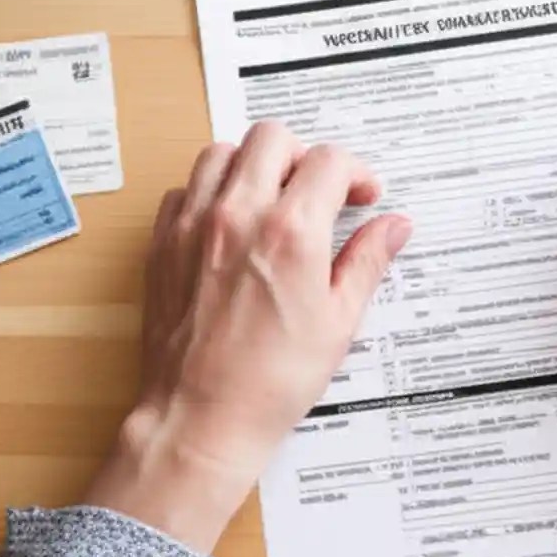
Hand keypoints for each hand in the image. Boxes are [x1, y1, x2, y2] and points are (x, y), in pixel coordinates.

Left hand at [83, 121, 411, 551]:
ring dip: (253, 165)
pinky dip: (209, 193)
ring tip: (272, 199)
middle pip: (272, 138)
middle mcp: (237, 216)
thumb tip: (393, 228)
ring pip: (222, 152)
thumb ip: (367, 262)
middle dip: (304, 155)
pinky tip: (229, 223)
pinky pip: (183, 190)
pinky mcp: (163, 244)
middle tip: (318, 190)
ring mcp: (193, 226)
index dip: (356, 172)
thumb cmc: (269, 382)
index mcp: (290, 232)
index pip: (329, 161)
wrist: (201, 418)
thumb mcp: (338, 322)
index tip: (362, 195)